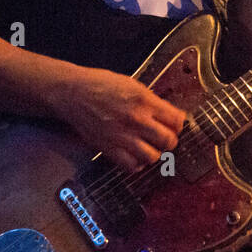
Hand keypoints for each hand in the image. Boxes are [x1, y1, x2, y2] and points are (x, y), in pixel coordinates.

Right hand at [52, 66, 186, 171]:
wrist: (73, 93)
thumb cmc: (100, 85)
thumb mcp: (132, 85)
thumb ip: (151, 101)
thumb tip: (166, 114)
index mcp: (144, 101)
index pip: (176, 120)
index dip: (178, 123)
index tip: (174, 124)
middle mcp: (136, 120)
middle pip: (168, 140)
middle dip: (170, 140)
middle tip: (164, 137)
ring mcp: (123, 136)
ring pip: (152, 157)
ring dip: (154, 153)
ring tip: (150, 147)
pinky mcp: (109, 148)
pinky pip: (131, 166)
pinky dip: (137, 164)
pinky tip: (136, 156)